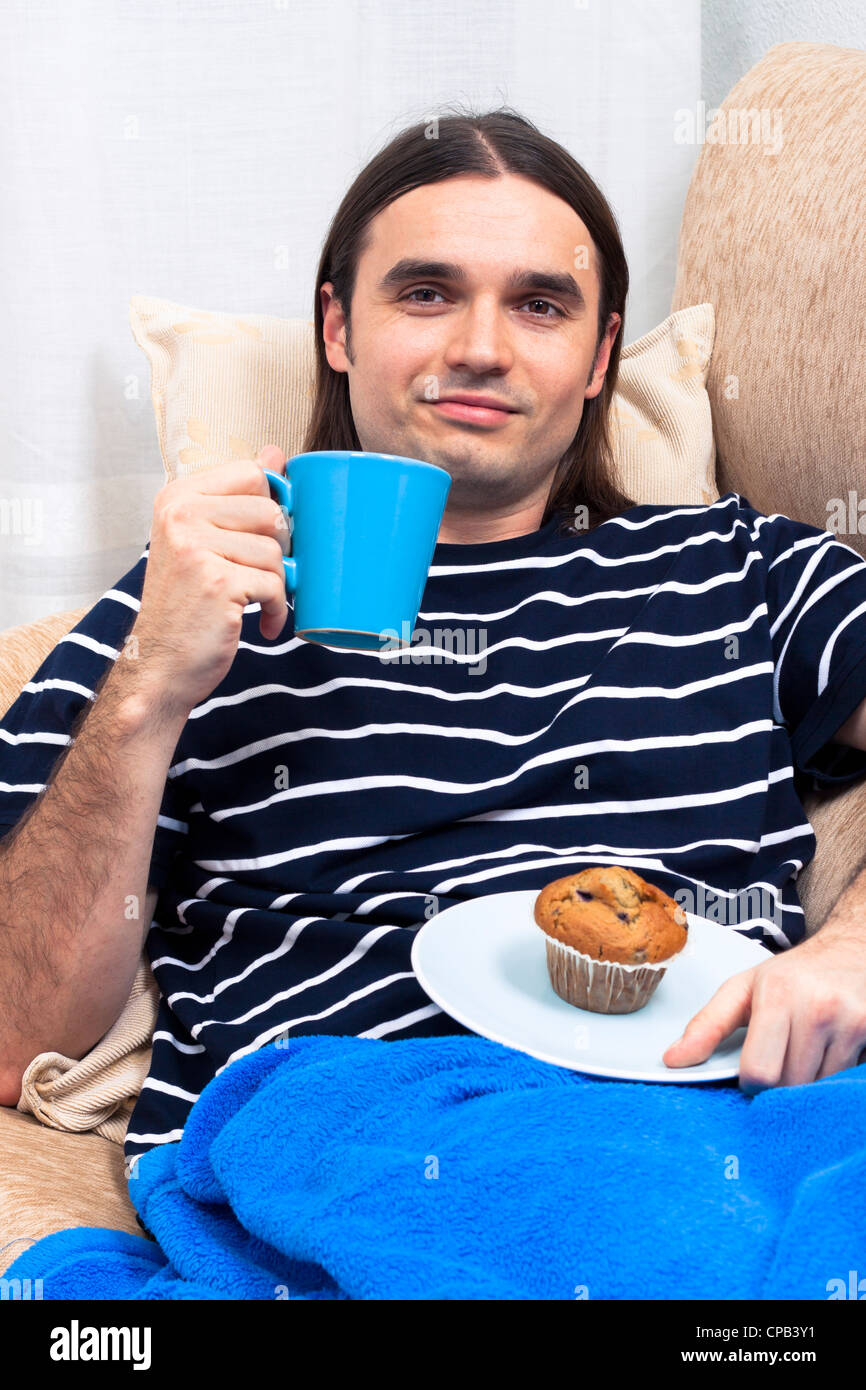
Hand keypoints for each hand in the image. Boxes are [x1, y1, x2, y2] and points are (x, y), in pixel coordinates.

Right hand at [130, 445, 290, 715]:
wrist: (159, 666)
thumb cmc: (186, 606)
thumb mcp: (202, 541)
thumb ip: (237, 496)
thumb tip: (274, 452)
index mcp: (178, 497)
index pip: (253, 474)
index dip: (270, 508)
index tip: (260, 538)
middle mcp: (181, 515)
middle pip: (271, 512)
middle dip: (277, 551)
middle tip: (258, 577)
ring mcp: (196, 548)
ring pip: (276, 552)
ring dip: (277, 585)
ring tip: (255, 602)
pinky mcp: (217, 582)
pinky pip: (276, 585)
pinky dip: (277, 610)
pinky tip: (263, 623)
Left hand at [661, 925, 865, 1091]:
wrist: (851, 950)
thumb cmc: (792, 974)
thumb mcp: (742, 990)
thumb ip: (706, 1025)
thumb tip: (672, 1060)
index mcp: (777, 994)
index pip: (760, 1072)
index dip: (751, 1081)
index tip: (753, 1069)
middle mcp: (817, 1007)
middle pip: (789, 1084)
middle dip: (780, 1081)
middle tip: (782, 1054)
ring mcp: (850, 1021)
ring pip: (819, 1086)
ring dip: (809, 1078)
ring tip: (807, 1047)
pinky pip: (846, 1078)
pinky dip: (835, 1072)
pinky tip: (830, 1048)